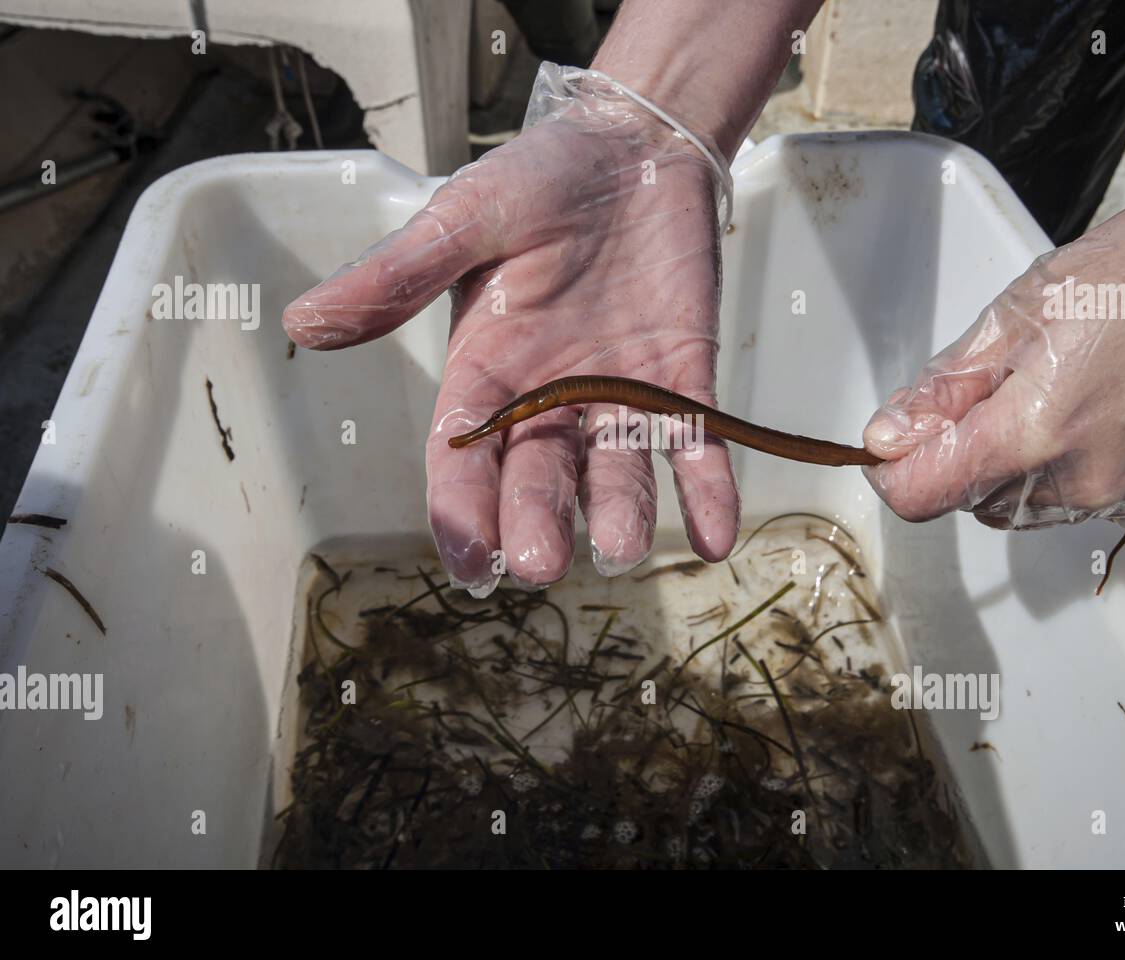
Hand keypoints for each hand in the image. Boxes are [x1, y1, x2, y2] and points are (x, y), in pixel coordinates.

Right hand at [283, 65, 738, 593]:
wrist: (636, 148)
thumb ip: (397, 277)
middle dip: (536, 520)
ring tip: (620, 548)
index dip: (462, 508)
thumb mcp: (462, 220)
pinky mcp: (683, 383)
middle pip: (539, 475)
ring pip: (616, 472)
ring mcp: (619, 397)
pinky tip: (714, 537)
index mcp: (485, 370)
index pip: (464, 456)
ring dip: (620, 512)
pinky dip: (706, 491)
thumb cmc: (539, 179)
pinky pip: (695, 447)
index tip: (467, 561)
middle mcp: (550, 400)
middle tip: (537, 562)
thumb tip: (304, 323)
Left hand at [861, 157, 1124, 528]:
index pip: (922, 495)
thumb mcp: (1021, 309)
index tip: (895, 446)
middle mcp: (1080, 480)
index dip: (895, 472)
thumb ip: (948, 385)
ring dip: (1015, 470)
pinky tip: (1096, 413)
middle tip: (992, 392)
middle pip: (975, 504)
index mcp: (1033, 430)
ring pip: (1029, 509)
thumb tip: (889, 435)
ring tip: (1052, 394)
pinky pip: (1087, 502)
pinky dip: (1072, 471)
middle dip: (963, 460)